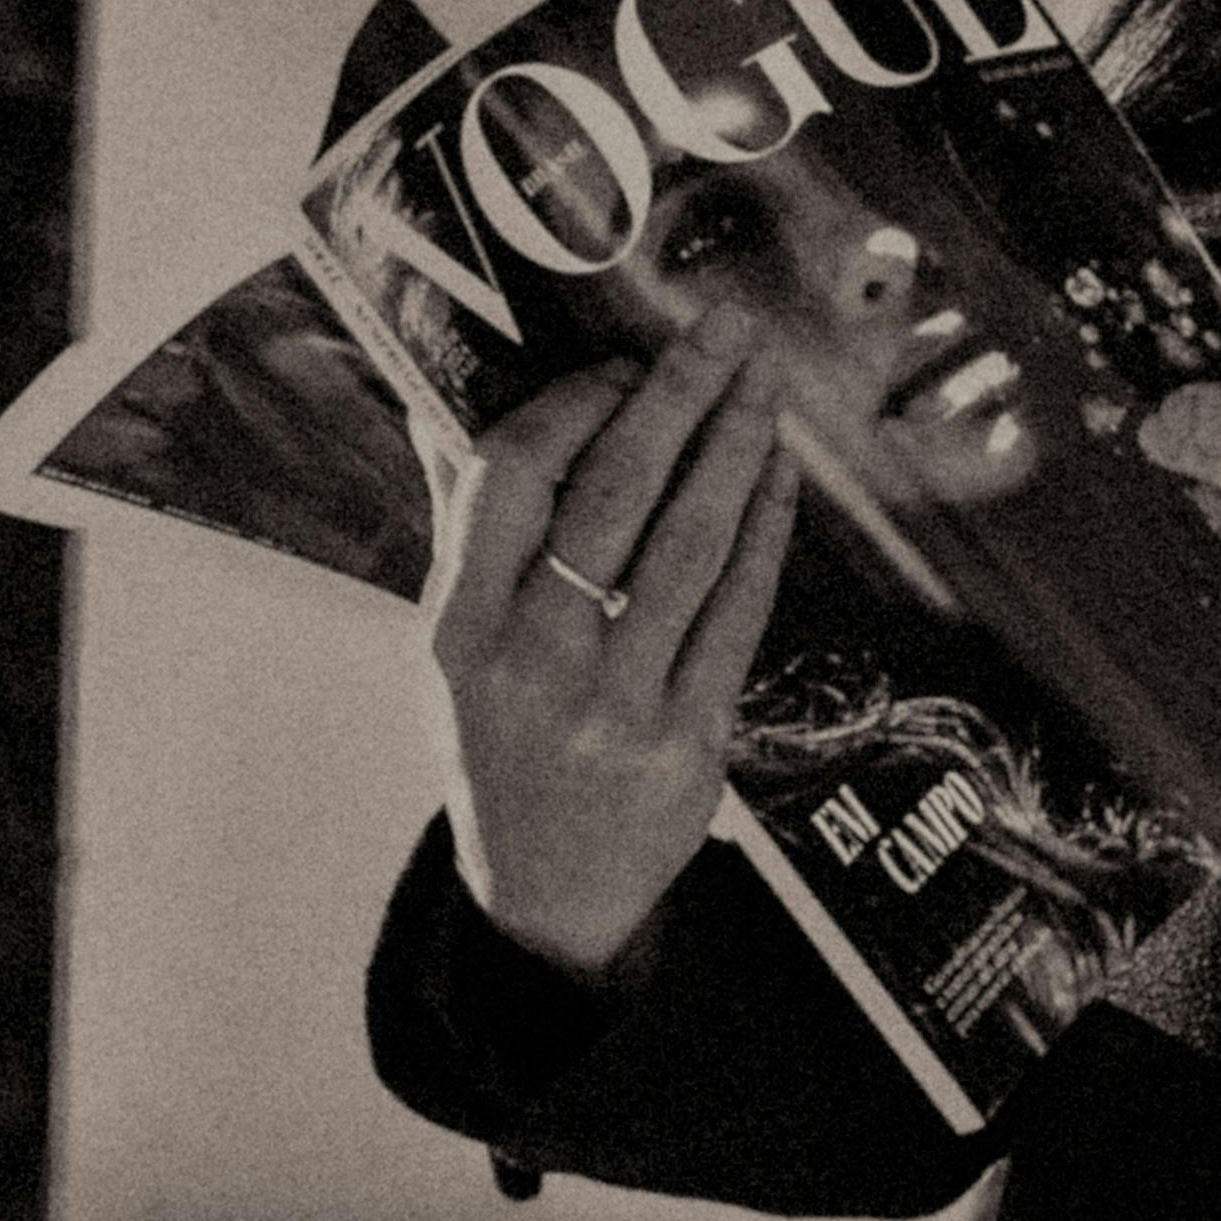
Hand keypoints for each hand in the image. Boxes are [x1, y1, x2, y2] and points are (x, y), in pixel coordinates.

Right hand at [423, 303, 801, 977]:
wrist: (545, 895)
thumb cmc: (495, 746)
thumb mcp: (445, 650)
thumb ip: (460, 530)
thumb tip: (440, 410)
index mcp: (458, 627)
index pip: (512, 477)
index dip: (577, 403)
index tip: (624, 361)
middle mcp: (531, 660)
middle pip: (614, 494)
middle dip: (678, 393)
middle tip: (726, 326)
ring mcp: (613, 703)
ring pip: (688, 544)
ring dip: (736, 447)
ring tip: (765, 382)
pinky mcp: (686, 740)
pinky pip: (737, 612)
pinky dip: (762, 532)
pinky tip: (779, 476)